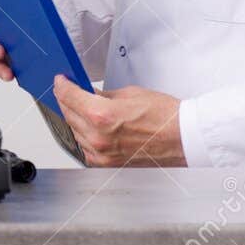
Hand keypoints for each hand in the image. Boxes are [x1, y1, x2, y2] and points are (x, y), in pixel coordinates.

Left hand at [52, 75, 184, 167]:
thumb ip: (102, 95)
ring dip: (74, 118)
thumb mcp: (129, 94)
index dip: (61, 86)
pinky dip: (83, 136)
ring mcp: (102, 153)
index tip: (61, 81)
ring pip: (75, 132)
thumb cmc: (164, 116)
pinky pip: (85, 148)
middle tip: (68, 90)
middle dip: (66, 100)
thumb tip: (87, 94)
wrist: (183, 138)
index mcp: (102, 116)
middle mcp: (98, 137)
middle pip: (68, 114)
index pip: (69, 97)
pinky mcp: (108, 163)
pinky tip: (87, 126)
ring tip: (78, 106)